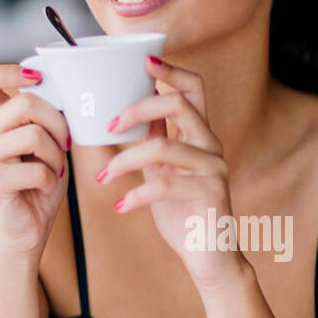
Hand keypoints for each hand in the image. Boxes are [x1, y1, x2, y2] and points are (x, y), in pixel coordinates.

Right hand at [0, 63, 70, 254]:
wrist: (28, 229)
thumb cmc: (40, 184)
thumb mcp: (50, 144)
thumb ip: (47, 118)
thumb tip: (64, 90)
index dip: (7, 71)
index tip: (36, 77)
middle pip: (25, 103)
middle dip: (58, 123)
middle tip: (65, 145)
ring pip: (33, 134)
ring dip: (56, 156)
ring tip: (53, 171)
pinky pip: (36, 168)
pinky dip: (51, 179)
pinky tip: (44, 188)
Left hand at [98, 56, 246, 287]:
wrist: (208, 256)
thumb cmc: (183, 213)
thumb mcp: (162, 171)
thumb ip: (153, 142)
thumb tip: (125, 114)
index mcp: (200, 135)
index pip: (193, 88)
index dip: (171, 71)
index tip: (145, 61)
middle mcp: (211, 145)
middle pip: (178, 104)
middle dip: (137, 109)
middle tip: (109, 126)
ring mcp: (214, 168)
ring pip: (163, 146)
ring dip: (124, 160)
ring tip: (103, 177)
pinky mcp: (210, 193)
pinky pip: (166, 184)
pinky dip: (136, 195)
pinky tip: (119, 206)